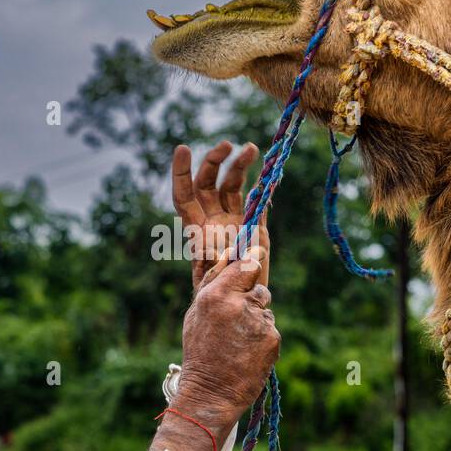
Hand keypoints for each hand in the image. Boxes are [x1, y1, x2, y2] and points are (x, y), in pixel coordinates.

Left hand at [172, 142, 269, 291]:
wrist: (239, 305)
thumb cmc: (220, 295)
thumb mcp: (216, 275)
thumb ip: (223, 253)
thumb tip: (222, 242)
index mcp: (197, 230)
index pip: (184, 196)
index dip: (181, 173)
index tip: (183, 148)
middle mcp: (211, 220)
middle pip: (207, 183)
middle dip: (214, 162)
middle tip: (227, 145)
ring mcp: (230, 220)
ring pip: (230, 185)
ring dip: (239, 165)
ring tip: (251, 148)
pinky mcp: (250, 224)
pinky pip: (255, 199)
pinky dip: (261, 184)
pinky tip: (269, 170)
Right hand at [175, 244, 280, 434]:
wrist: (211, 392)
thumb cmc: (200, 351)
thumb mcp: (196, 314)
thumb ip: (214, 282)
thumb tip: (231, 252)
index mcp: (215, 295)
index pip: (245, 266)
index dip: (251, 265)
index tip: (255, 261)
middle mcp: (238, 305)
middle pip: (259, 288)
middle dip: (252, 300)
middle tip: (238, 321)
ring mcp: (258, 322)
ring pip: (266, 311)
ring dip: (257, 321)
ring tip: (239, 342)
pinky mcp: (272, 339)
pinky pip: (271, 330)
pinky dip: (263, 339)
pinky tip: (248, 353)